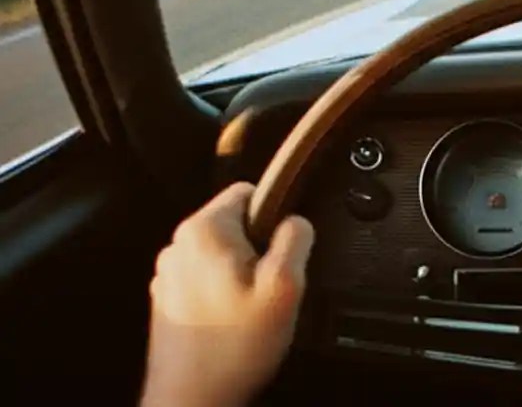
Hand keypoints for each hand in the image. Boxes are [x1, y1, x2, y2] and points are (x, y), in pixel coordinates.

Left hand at [141, 183, 314, 406]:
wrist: (191, 401)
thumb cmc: (235, 348)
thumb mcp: (285, 287)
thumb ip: (297, 240)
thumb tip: (298, 220)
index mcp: (204, 231)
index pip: (248, 190)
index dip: (275, 214)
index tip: (283, 249)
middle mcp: (178, 245)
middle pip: (235, 223)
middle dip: (259, 248)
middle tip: (270, 289)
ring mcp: (169, 274)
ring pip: (221, 254)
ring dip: (241, 273)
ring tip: (251, 311)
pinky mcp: (167, 300)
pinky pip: (206, 279)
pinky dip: (222, 294)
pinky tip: (232, 324)